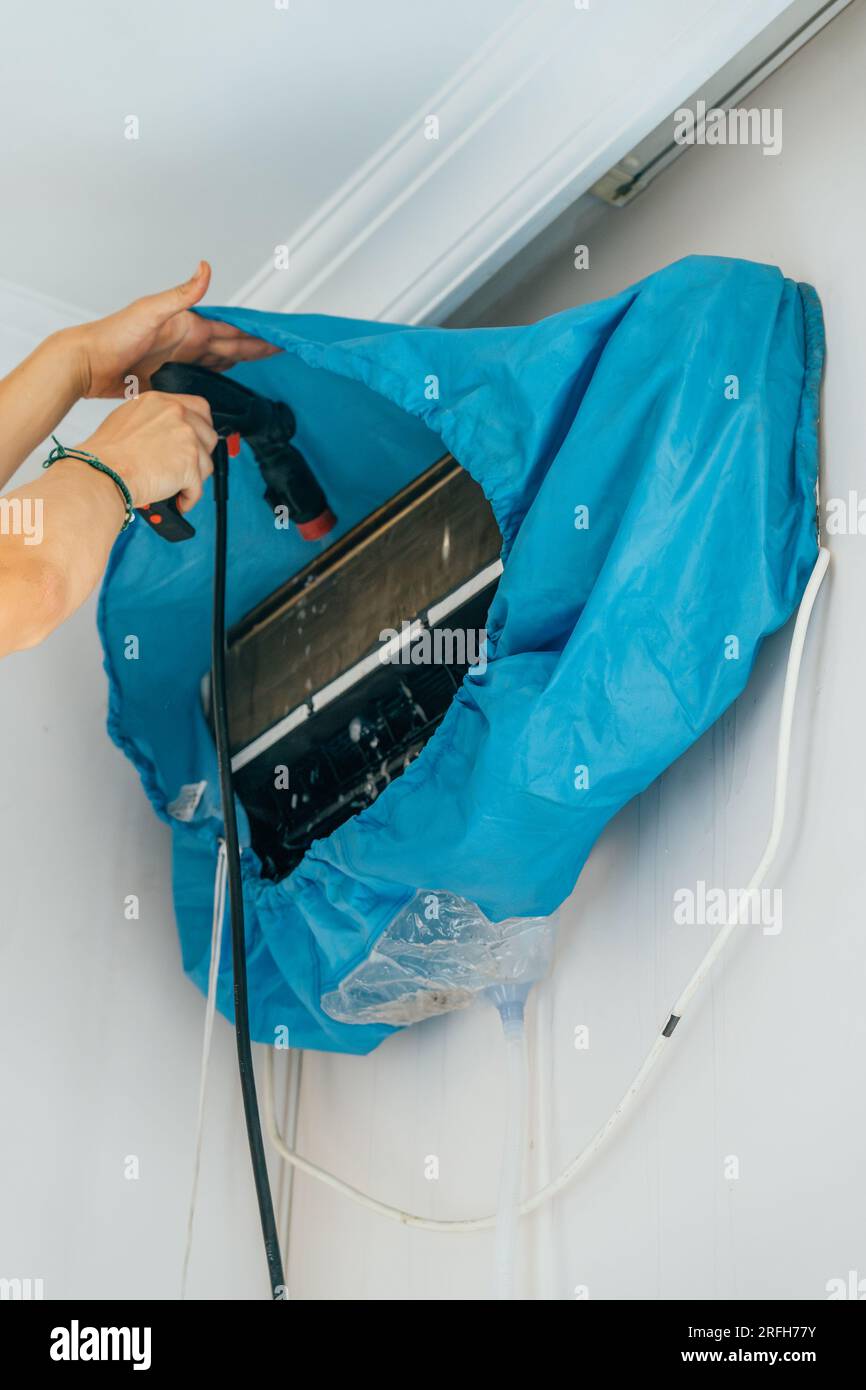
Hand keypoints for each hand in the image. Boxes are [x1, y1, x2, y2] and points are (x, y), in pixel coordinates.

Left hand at [71, 261, 279, 397]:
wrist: (88, 364)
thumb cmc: (113, 336)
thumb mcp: (150, 311)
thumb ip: (181, 294)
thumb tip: (206, 267)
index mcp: (188, 327)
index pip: (232, 331)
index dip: (257, 334)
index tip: (279, 336)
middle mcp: (187, 343)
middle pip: (232, 347)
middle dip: (258, 348)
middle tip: (284, 349)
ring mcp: (180, 362)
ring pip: (221, 363)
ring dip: (243, 362)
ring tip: (265, 361)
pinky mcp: (170, 380)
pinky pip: (203, 381)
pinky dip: (220, 380)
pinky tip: (229, 383)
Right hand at [77, 391, 217, 511]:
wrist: (102, 472)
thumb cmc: (106, 454)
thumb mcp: (127, 420)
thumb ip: (153, 421)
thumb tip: (166, 434)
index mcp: (160, 402)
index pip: (199, 408)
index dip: (201, 428)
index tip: (197, 441)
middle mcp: (176, 414)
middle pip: (208, 436)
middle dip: (200, 455)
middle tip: (186, 468)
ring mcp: (186, 438)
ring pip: (206, 464)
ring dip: (193, 479)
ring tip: (174, 486)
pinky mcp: (190, 463)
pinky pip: (198, 487)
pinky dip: (188, 498)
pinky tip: (176, 501)